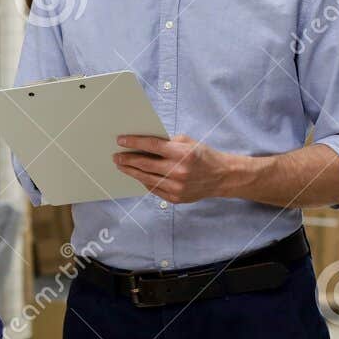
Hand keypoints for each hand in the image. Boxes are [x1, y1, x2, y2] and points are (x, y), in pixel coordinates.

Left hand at [113, 134, 240, 203]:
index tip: (121, 140)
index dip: (134, 142)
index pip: (152, 146)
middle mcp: (179, 171)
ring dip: (131, 171)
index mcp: (182, 154)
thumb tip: (143, 144)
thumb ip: (167, 143)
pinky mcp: (175, 198)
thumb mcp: (188, 142)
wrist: (221, 177)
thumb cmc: (203, 156)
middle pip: (145, 164)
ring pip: (146, 178)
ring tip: (122, 166)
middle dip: (128, 159)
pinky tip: (137, 175)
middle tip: (116, 156)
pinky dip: (144, 181)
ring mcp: (177, 187)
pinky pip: (153, 189)